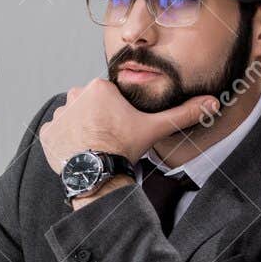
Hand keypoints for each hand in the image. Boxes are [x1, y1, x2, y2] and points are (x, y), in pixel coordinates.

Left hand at [39, 79, 219, 171]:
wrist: (99, 173)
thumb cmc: (125, 148)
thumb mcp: (155, 128)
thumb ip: (182, 113)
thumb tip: (212, 103)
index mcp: (99, 88)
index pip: (106, 97)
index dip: (114, 113)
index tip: (119, 127)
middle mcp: (75, 96)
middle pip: (88, 105)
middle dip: (96, 119)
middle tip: (108, 138)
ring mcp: (59, 114)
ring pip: (72, 118)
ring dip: (80, 129)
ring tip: (94, 146)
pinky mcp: (47, 132)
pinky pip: (56, 133)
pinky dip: (65, 141)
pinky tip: (79, 151)